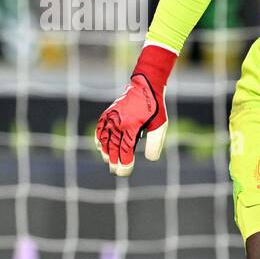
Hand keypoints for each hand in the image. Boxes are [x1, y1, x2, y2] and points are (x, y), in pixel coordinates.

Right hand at [95, 44, 173, 176]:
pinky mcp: (109, 113)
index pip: (125, 150)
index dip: (124, 162)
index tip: (125, 171)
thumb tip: (150, 160)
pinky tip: (100, 146)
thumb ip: (155, 144)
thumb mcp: (161, 126)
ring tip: (109, 161)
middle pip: (113, 147)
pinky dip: (98, 138)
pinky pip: (100, 128)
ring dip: (105, 152)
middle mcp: (119, 123)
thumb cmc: (155, 108)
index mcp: (131, 127)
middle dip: (114, 161)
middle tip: (117, 172)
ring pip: (104, 139)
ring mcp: (112, 118)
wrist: (145, 86)